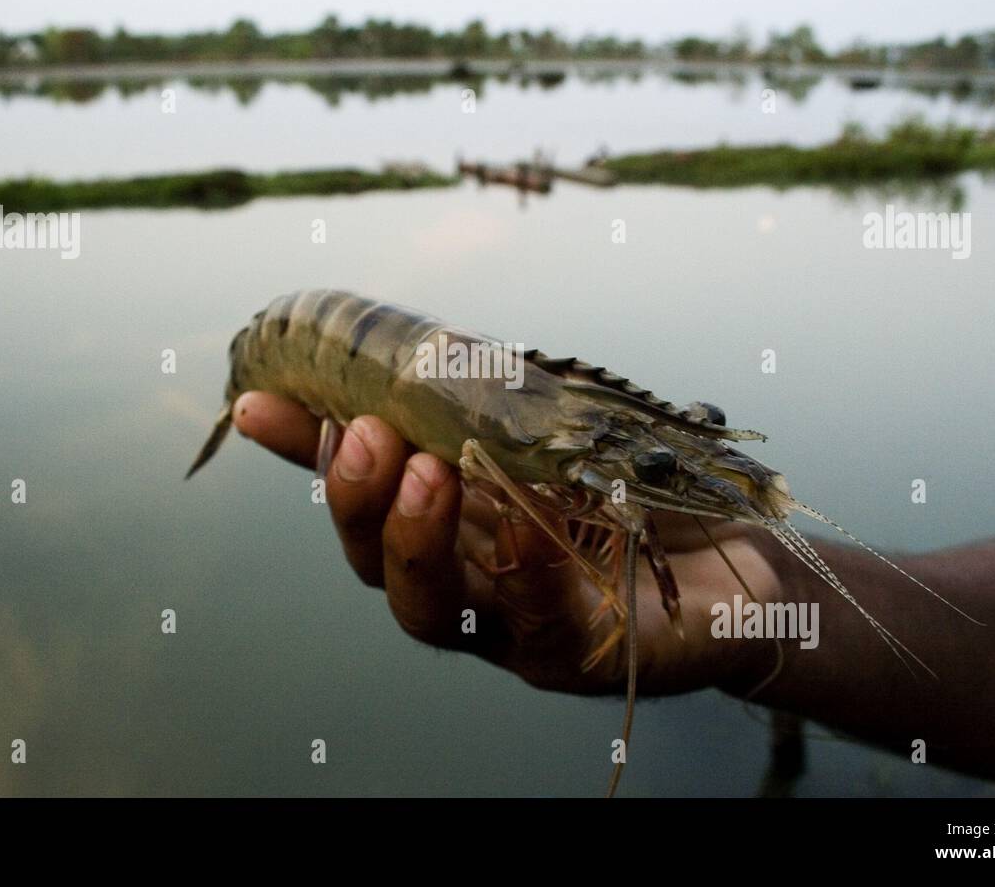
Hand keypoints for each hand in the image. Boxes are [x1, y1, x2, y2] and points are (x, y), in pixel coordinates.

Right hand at [231, 391, 784, 696]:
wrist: (738, 564)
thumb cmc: (641, 497)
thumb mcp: (560, 435)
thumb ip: (492, 406)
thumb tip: (423, 343)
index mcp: (449, 521)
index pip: (359, 489)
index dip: (303, 450)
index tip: (257, 400)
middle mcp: (464, 579)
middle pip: (375, 560)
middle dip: (355, 499)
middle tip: (365, 436)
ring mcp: (512, 625)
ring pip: (430, 606)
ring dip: (415, 539)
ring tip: (427, 473)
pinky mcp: (578, 651)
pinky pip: (539, 615)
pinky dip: (526, 568)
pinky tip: (525, 524)